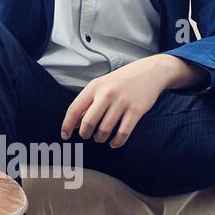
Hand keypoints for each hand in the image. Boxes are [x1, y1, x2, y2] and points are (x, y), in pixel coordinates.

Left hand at [59, 54, 198, 147]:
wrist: (149, 72)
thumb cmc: (122, 80)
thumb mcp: (101, 85)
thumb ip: (88, 102)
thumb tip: (74, 123)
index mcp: (94, 87)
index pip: (74, 109)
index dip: (67, 125)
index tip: (65, 136)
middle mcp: (106, 94)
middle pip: (88, 122)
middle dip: (85, 134)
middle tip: (86, 136)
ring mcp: (122, 102)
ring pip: (104, 129)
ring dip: (100, 138)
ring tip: (100, 138)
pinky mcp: (136, 111)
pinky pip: (123, 133)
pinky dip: (116, 142)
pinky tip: (114, 142)